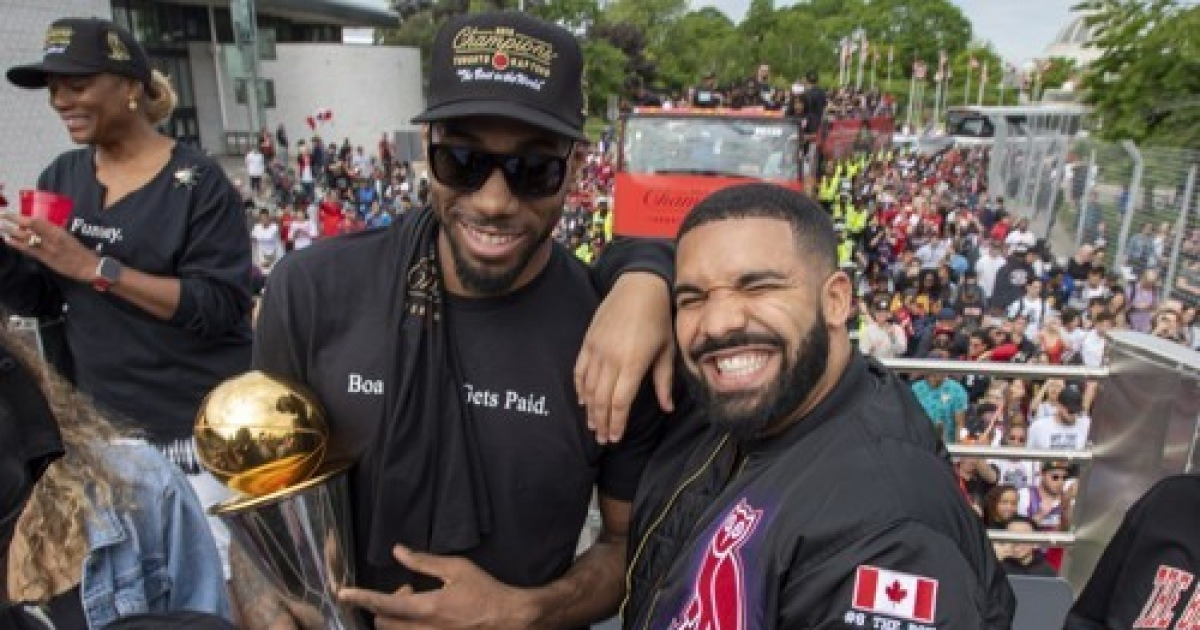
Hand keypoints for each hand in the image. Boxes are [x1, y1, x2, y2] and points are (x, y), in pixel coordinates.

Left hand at [1, 215, 96, 281]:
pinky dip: (17, 245)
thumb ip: (56, 232)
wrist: (89, 267)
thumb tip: (44, 226)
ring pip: (26, 239)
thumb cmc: (81, 251)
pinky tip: (8, 240)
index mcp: (58, 231)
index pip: (36, 221)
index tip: (10, 213)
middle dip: (13, 222)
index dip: (21, 217)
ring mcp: (48, 249)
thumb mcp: (69, 237)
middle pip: (28, 228)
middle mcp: (52, 239)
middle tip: (2, 217)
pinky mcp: (46, 259)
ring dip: (12, 233)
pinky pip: (29, 250)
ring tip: (1, 228)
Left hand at [339, 545, 536, 629]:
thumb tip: (398, 551)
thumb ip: (424, 562)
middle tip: (407, 590)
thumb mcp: (457, 569)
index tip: (343, 593)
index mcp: (428, 608)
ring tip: (418, 604)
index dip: (360, 598)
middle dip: (385, 606)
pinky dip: (408, 626)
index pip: (383, 604)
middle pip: (383, 623)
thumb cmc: (486, 592)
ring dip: (396, 619)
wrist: (509, 619)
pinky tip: (425, 617)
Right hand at [575, 272, 673, 443]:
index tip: (615, 438)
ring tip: (593, 425)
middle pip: (601, 399)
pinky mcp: (588, 341)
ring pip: (588, 387)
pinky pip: (579, 369)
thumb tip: (667, 408)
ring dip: (590, 408)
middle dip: (601, 422)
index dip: (616, 423)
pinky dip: (579, 387)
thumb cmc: (658, 319)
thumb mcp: (667, 351)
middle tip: (602, 439)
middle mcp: (611, 359)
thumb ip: (664, 382)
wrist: (639, 286)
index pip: (620, 402)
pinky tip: (583, 400)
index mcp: (633, 363)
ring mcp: (597, 349)